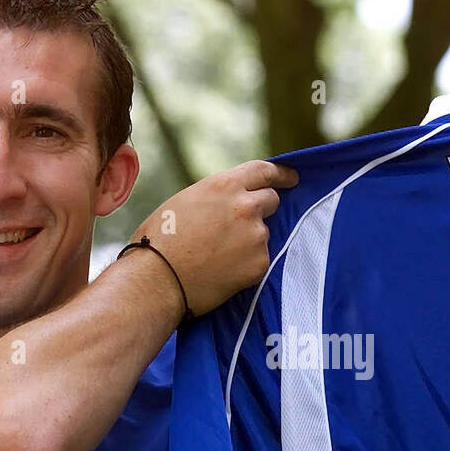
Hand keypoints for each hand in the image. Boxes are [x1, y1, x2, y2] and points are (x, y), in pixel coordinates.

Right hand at [134, 160, 297, 316]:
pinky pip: (260, 259)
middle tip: (245, 225)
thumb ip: (217, 197)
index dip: (281, 174)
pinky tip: (222, 271)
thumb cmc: (161, 240)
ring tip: (218, 255)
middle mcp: (246, 206)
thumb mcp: (187, 201)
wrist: (158, 280)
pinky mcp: (260, 263)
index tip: (292, 178)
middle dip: (263, 209)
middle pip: (271, 200)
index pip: (264, 171)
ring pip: (263, 234)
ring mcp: (256, 236)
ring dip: (249, 241)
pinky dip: (247, 264)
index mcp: (225, 185)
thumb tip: (231, 202)